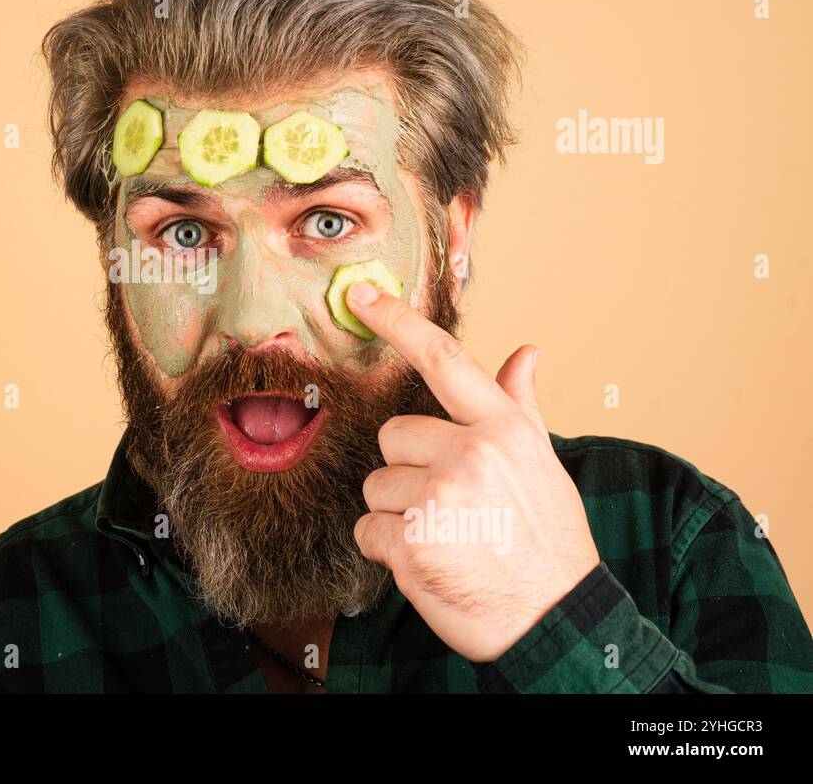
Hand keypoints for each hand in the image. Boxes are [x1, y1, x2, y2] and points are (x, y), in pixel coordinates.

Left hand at [346, 281, 600, 662]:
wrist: (556, 621)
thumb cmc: (547, 542)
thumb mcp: (542, 466)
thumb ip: (519, 407)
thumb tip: (525, 353)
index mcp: (502, 430)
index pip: (443, 360)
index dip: (396, 320)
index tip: (359, 293)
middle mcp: (469, 454)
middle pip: (391, 435)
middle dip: (407, 468)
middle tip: (449, 505)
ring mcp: (438, 498)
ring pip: (375, 485)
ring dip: (397, 513)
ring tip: (446, 536)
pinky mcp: (410, 541)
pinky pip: (367, 529)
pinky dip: (388, 549)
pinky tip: (430, 561)